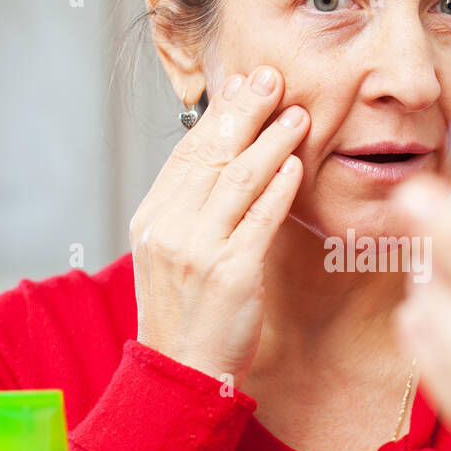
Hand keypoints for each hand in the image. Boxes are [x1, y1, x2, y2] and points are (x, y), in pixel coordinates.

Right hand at [130, 66, 308, 387]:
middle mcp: (170, 229)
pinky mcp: (231, 273)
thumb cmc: (187, 314)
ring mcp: (198, 250)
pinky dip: (279, 188)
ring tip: (298, 114)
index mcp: (152, 219)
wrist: (182, 373)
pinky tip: (296, 165)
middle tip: (273, 77)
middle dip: (246, 111)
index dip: (219, 114)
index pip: (187, 153)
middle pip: (212, 154)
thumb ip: (192, 207)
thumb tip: (223, 154)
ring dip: (272, 140)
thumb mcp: (173, 253)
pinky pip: (260, 218)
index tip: (244, 83)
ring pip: (238, 178)